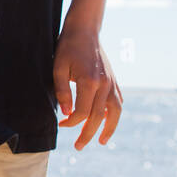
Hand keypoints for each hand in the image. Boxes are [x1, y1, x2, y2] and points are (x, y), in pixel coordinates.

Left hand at [53, 22, 122, 147]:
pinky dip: (114, 114)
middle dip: (87, 134)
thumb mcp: (58, 68)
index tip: (61, 124)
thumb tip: (66, 113)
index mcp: (90, 82)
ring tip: (102, 141)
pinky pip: (118, 101)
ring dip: (109, 129)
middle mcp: (104, 84)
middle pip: (98, 117)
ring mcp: (112, 82)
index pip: (82, 113)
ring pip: (115, 112)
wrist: (85, 30)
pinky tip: (107, 121)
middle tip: (78, 146)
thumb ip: (62, 91)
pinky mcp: (114, 80)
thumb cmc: (68, 48)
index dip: (71, 123)